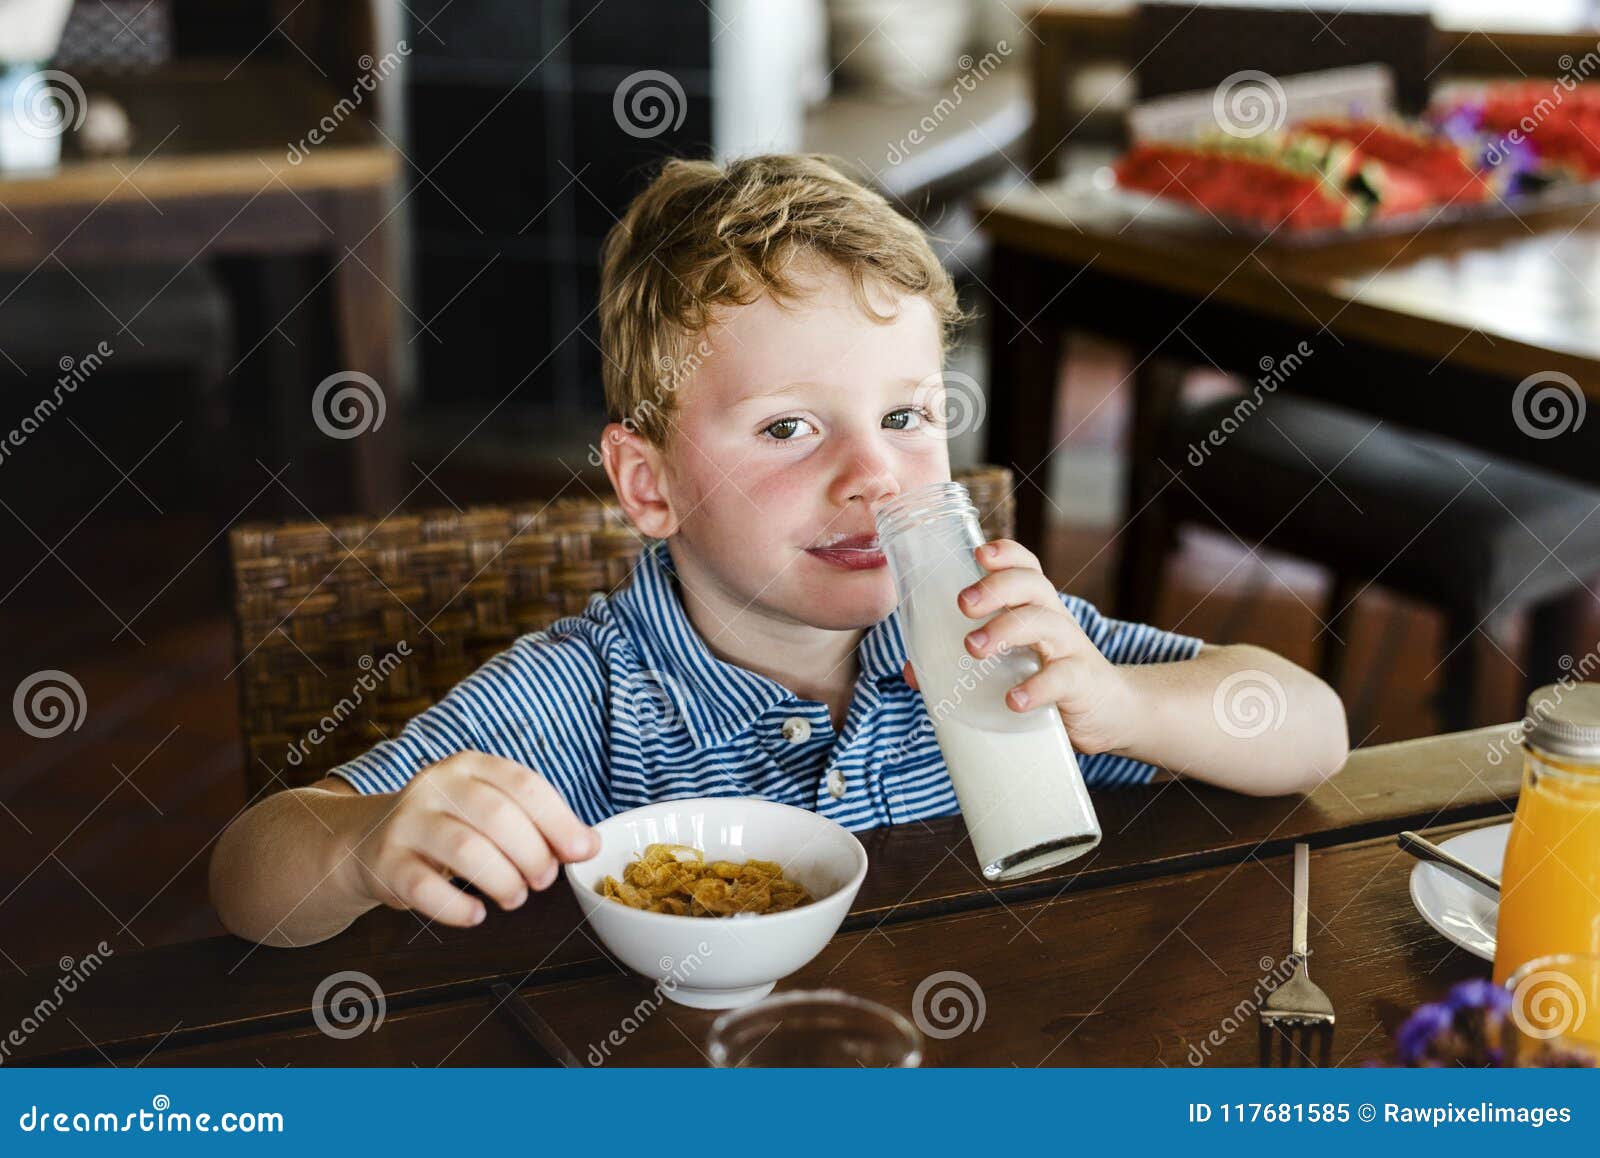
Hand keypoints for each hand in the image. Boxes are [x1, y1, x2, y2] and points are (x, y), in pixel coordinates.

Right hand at [346, 752, 598, 926]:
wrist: (368, 841)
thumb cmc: (449, 827)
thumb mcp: (490, 811)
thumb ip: (539, 824)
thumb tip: (589, 845)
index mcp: (471, 765)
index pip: (524, 785)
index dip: (559, 820)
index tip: (582, 851)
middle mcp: (436, 785)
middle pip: (498, 816)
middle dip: (533, 855)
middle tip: (543, 881)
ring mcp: (407, 821)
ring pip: (465, 849)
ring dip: (502, 881)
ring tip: (514, 897)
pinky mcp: (385, 861)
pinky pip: (424, 887)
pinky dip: (457, 907)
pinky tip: (476, 914)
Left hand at [900, 538, 1135, 754]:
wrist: (1110, 713)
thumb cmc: (1049, 677)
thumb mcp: (1011, 664)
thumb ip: (963, 663)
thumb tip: (914, 671)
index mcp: (1035, 607)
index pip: (1025, 566)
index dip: (1005, 554)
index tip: (979, 554)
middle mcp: (1055, 619)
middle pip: (1032, 585)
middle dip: (996, 587)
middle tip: (962, 605)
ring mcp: (1071, 649)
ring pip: (1044, 623)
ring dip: (1006, 631)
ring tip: (974, 649)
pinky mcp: (1082, 683)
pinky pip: (1062, 678)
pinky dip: (1036, 688)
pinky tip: (1013, 700)